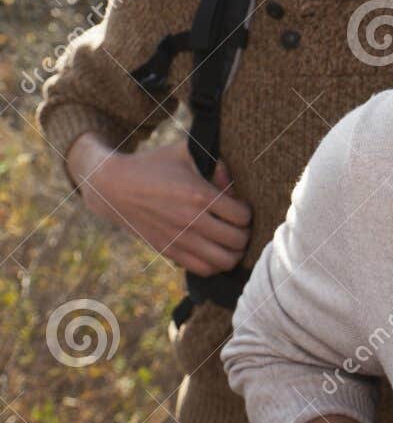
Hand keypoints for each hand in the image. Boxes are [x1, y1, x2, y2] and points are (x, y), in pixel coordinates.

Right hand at [77, 137, 251, 275]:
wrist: (115, 187)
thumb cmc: (154, 165)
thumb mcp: (186, 152)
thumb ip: (216, 163)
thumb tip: (232, 183)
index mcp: (199, 196)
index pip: (242, 217)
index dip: (248, 212)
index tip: (241, 206)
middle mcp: (191, 221)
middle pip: (238, 241)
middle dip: (245, 233)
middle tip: (240, 225)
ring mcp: (180, 240)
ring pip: (224, 262)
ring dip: (234, 252)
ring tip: (230, 239)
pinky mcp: (169, 252)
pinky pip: (204, 270)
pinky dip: (216, 264)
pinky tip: (214, 249)